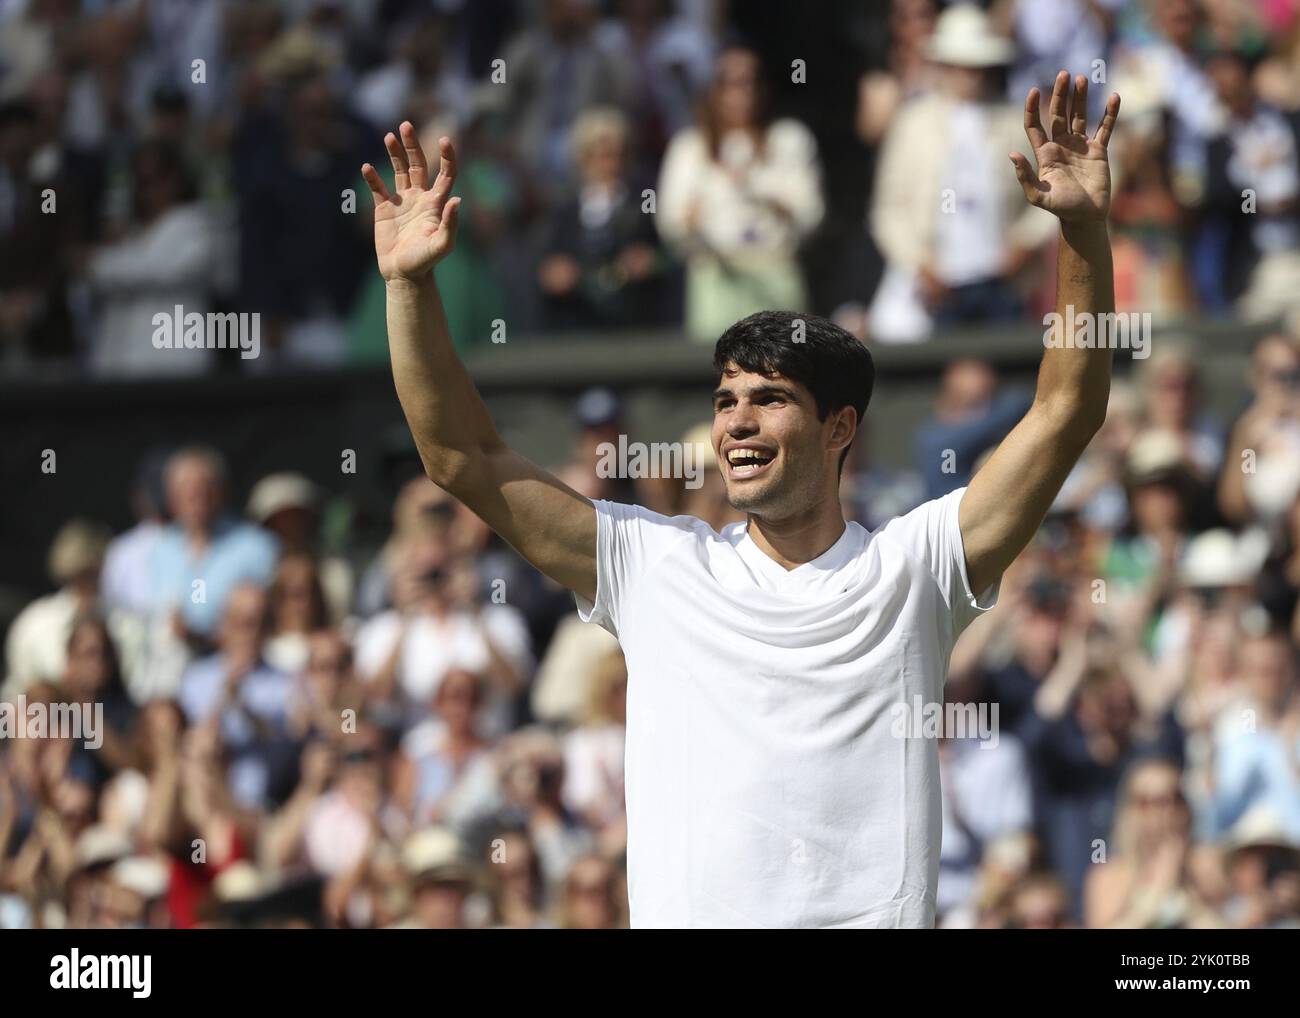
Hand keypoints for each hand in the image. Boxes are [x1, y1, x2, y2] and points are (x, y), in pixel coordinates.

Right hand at [362, 122, 461, 282]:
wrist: (404, 275)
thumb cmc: (426, 262)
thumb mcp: (441, 245)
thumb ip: (450, 224)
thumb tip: (457, 200)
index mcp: (436, 204)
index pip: (445, 174)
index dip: (447, 157)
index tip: (445, 139)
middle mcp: (420, 198)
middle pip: (418, 164)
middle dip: (413, 145)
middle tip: (406, 125)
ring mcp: (401, 202)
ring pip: (399, 171)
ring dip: (394, 154)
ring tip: (389, 136)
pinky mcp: (384, 209)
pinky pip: (378, 188)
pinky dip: (372, 177)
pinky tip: (367, 167)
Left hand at [1011, 71, 1119, 222]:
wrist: (1085, 218)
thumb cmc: (1061, 209)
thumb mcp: (1039, 196)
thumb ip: (1025, 176)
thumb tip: (1012, 155)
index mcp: (1045, 153)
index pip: (1035, 125)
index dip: (1032, 109)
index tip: (1033, 91)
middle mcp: (1062, 145)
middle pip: (1058, 114)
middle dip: (1060, 95)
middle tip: (1063, 74)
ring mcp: (1081, 146)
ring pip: (1080, 116)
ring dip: (1080, 98)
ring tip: (1082, 78)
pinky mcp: (1099, 151)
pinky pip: (1105, 128)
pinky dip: (1110, 113)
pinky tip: (1114, 97)